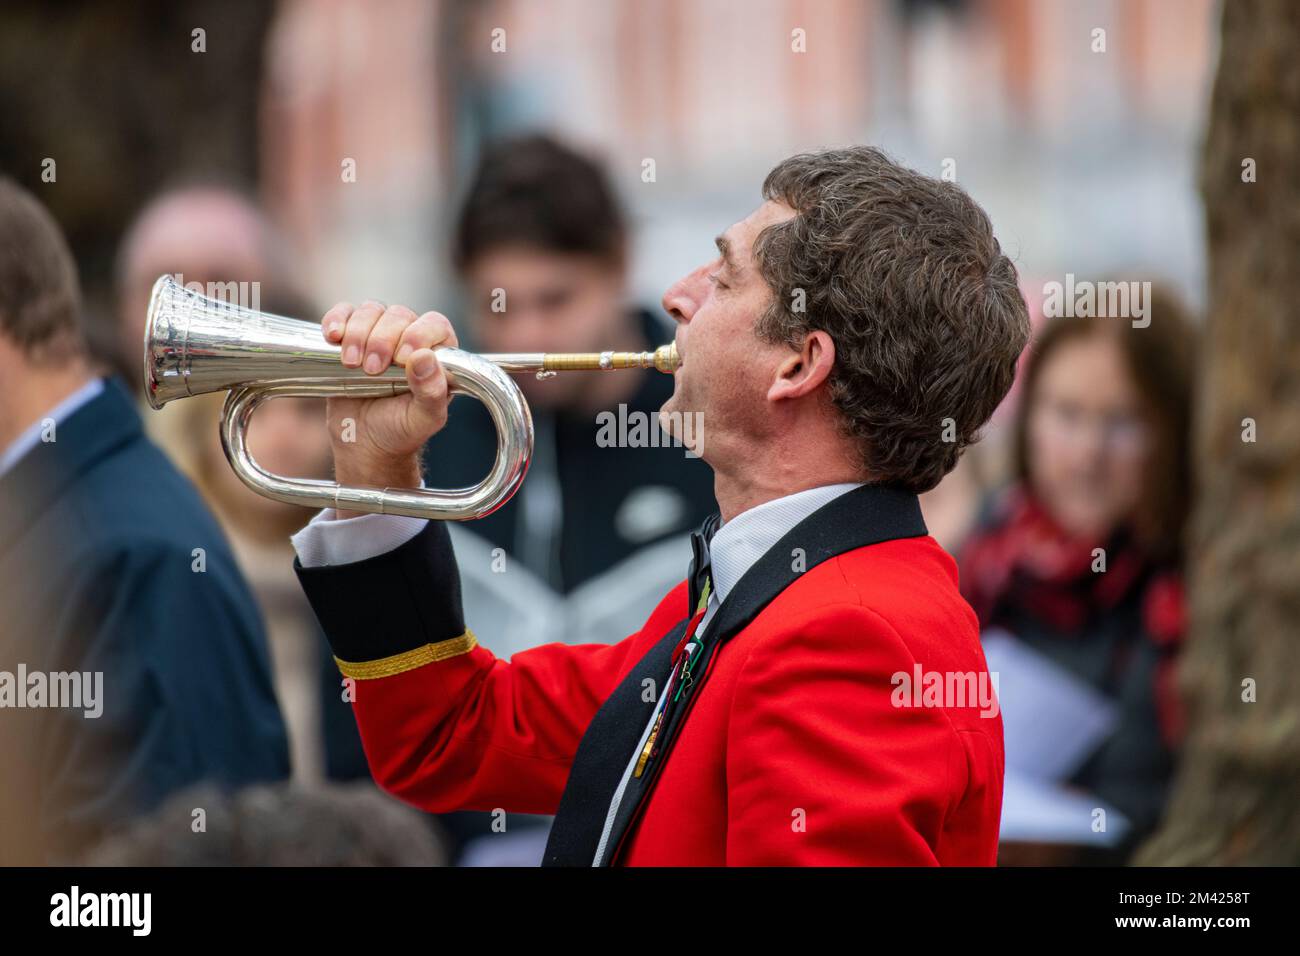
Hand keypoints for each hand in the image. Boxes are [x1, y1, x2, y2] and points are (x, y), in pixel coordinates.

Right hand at [320, 301, 457, 513]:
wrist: (365, 442)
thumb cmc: (401, 429)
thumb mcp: (424, 417)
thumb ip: (432, 391)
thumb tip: (424, 357)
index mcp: (437, 354)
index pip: (435, 324)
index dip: (418, 334)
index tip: (402, 359)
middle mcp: (410, 338)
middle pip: (398, 315)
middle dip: (383, 339)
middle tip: (373, 369)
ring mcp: (379, 335)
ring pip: (370, 311)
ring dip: (358, 333)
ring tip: (352, 364)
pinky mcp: (350, 337)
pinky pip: (343, 314)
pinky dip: (335, 320)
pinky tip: (332, 336)